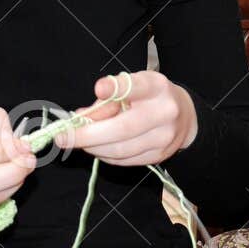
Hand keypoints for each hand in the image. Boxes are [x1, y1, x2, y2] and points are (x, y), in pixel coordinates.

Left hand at [52, 70, 196, 166]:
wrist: (185, 117)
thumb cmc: (149, 97)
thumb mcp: (133, 87)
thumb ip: (108, 99)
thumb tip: (78, 118)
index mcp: (156, 87)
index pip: (137, 86)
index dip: (117, 88)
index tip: (99, 88)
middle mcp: (164, 112)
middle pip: (123, 128)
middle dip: (88, 135)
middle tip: (63, 137)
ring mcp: (164, 137)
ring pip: (120, 149)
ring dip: (93, 148)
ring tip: (78, 142)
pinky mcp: (159, 156)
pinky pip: (125, 160)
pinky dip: (105, 156)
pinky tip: (96, 148)